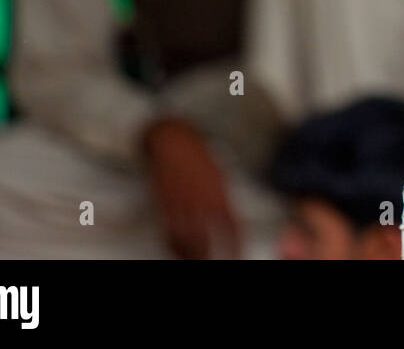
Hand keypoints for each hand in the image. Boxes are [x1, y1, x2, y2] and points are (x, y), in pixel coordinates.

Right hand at [142, 116, 241, 258]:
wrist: (174, 141)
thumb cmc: (198, 157)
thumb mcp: (219, 177)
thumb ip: (224, 200)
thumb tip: (230, 219)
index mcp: (219, 195)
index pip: (232, 229)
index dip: (235, 246)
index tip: (238, 255)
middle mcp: (202, 202)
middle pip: (209, 240)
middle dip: (212, 257)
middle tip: (217, 261)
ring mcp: (182, 204)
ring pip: (188, 240)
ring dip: (192, 255)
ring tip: (196, 259)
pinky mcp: (165, 204)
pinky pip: (169, 232)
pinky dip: (174, 245)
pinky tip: (177, 250)